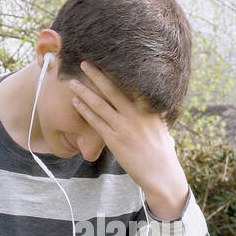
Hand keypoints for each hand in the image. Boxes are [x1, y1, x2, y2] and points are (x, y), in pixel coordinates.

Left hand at [69, 61, 188, 218]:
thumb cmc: (163, 154)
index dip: (115, 72)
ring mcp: (124, 127)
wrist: (162, 175)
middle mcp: (136, 114)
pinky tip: (75, 102)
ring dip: (84, 91)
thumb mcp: (162, 128)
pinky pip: (96, 122)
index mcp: (148, 108)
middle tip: (84, 62)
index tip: (104, 60)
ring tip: (72, 81)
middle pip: (112, 89)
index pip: (129, 85)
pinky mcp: (115, 140)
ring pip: (100, 104)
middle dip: (96, 74)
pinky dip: (84, 110)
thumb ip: (154, 115)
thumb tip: (154, 107)